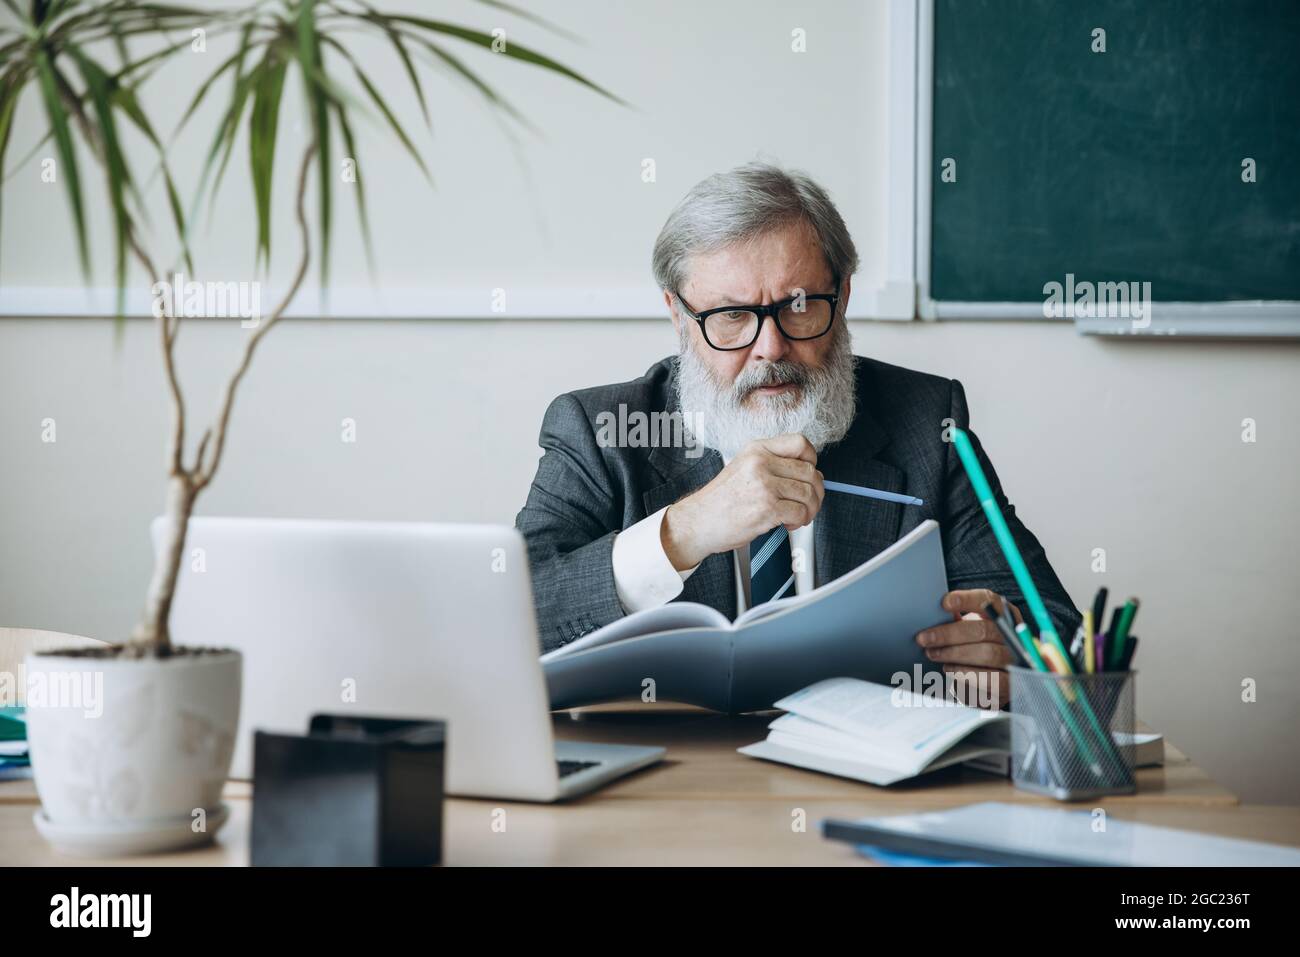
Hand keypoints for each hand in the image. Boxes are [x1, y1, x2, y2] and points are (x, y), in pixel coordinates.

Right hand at [661, 433, 824, 570]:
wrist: (698, 522)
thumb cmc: (720, 500)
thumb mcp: (743, 467)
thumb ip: (771, 464)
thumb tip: (807, 473)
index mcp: (756, 449)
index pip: (800, 443)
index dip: (811, 459)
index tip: (809, 473)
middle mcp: (761, 463)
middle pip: (809, 471)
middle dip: (815, 492)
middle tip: (809, 503)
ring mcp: (764, 485)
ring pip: (808, 493)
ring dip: (809, 509)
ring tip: (798, 516)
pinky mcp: (767, 508)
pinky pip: (799, 512)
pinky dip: (799, 521)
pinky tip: (788, 524)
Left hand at [915, 589, 1022, 708]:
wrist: (997, 679)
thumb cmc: (978, 646)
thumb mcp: (970, 628)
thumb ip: (958, 620)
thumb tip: (932, 614)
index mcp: (1004, 614)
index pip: (989, 601)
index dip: (967, 600)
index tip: (944, 603)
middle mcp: (1015, 635)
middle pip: (984, 630)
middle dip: (949, 634)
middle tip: (924, 638)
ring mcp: (1016, 660)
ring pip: (988, 654)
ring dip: (954, 654)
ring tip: (933, 654)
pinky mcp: (1011, 684)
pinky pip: (991, 679)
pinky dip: (966, 674)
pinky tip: (949, 669)